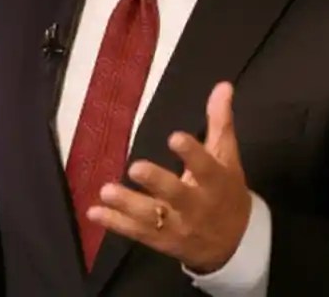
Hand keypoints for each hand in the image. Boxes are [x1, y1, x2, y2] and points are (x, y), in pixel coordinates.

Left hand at [87, 81, 250, 273]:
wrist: (234, 243)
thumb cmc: (226, 192)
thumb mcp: (227, 157)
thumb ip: (220, 122)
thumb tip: (222, 85)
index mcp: (216, 182)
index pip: (206, 167)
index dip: (192, 153)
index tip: (174, 137)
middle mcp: (197, 206)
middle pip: (177, 195)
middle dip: (157, 182)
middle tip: (135, 167)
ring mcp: (178, 226)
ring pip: (152, 218)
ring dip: (128, 205)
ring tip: (106, 191)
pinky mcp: (161, 241)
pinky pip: (137, 232)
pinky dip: (115, 223)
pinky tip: (94, 212)